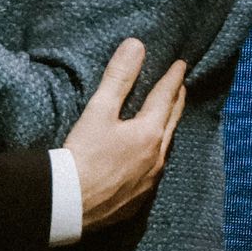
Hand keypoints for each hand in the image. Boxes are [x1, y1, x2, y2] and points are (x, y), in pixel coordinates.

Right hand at [64, 38, 189, 227]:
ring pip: (166, 148)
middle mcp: (157, 156)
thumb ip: (119, 78)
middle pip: (172, 122)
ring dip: (168, 128)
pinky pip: (155, 170)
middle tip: (180, 87)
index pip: (165, 98)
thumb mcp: (98, 112)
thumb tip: (136, 45)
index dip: (172, 79)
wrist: (70, 204)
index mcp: (149, 132)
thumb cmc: (83, 155)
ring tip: (167, 118)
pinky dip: (156, 154)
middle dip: (177, 101)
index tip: (180, 65)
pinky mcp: (139, 198)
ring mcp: (150, 180)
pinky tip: (148, 158)